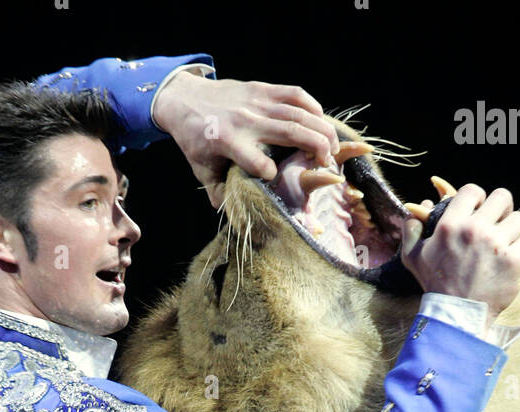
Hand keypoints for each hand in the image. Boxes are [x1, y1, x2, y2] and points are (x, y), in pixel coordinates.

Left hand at [153, 71, 339, 209]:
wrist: (186, 98)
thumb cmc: (195, 139)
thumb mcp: (201, 170)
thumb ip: (218, 193)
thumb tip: (235, 214)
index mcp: (227, 142)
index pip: (255, 161)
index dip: (269, 173)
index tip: (278, 181)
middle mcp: (246, 121)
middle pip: (291, 132)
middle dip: (316, 147)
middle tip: (329, 163)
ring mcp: (256, 102)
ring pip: (299, 113)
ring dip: (321, 129)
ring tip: (333, 147)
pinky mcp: (262, 89)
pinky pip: (295, 94)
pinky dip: (313, 106)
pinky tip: (321, 121)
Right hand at [400, 183, 519, 318]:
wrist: (456, 316)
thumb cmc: (435, 285)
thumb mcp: (412, 256)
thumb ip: (412, 229)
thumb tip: (421, 207)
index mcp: (451, 225)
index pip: (473, 190)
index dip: (478, 198)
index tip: (478, 210)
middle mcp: (475, 230)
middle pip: (502, 197)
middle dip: (501, 209)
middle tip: (498, 222)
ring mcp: (497, 245)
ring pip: (519, 218)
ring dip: (512, 230)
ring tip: (503, 244)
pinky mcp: (514, 260)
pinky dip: (519, 251)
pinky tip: (508, 261)